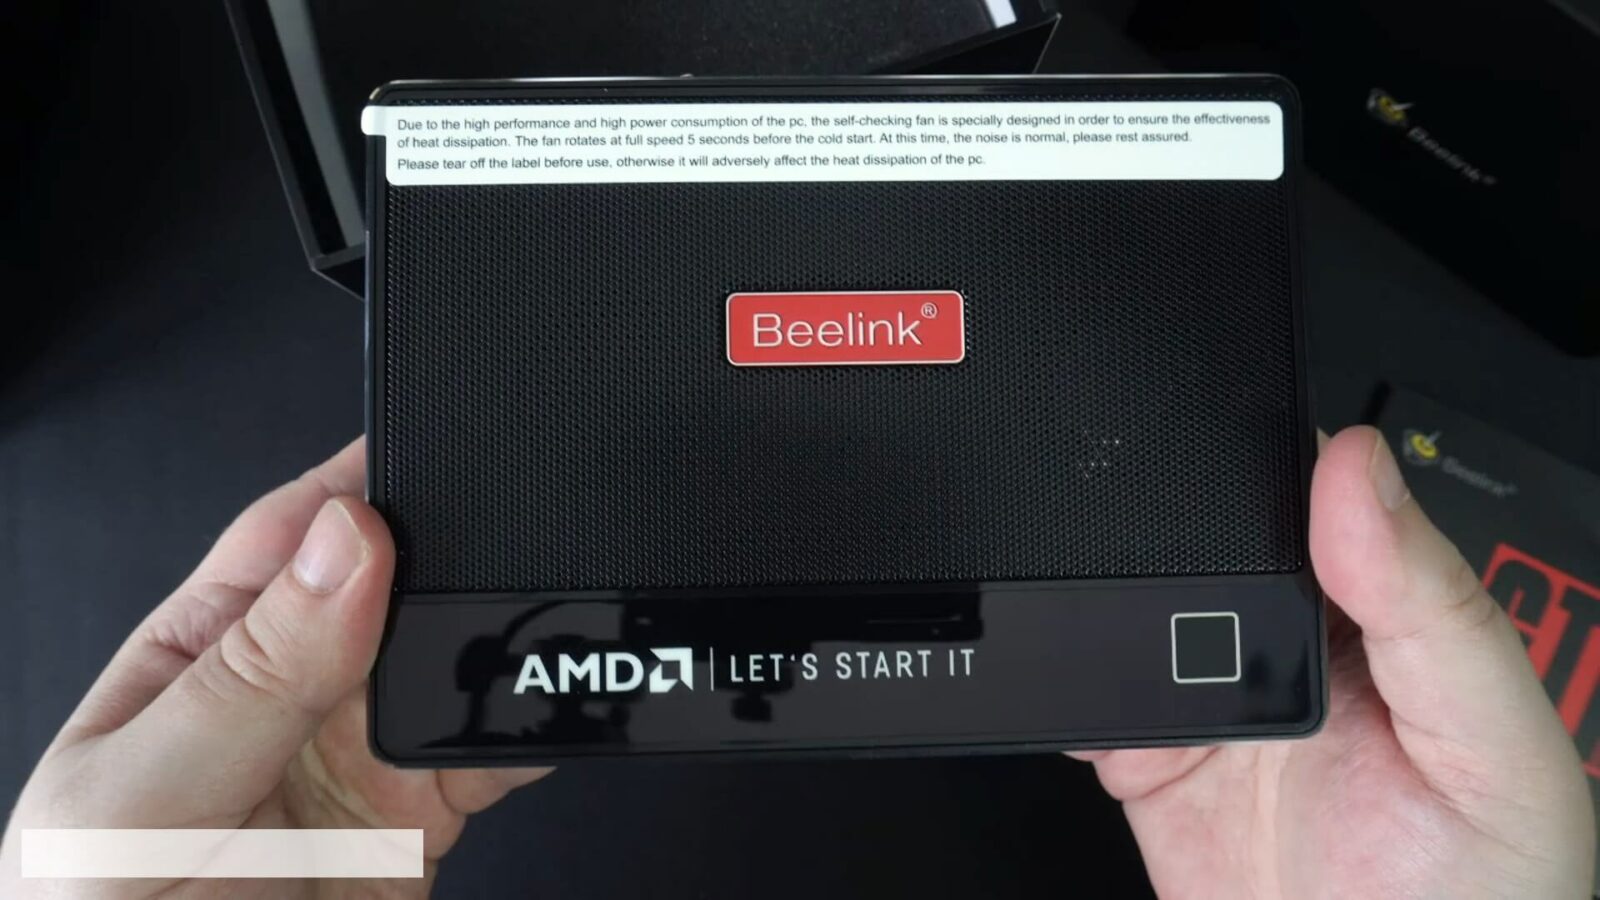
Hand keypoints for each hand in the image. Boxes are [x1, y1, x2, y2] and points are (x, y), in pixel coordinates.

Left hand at [1, 438, 548, 897]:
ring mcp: (361, 754)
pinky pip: (496, 751)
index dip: (363, 490)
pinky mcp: (423, 818)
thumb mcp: (146, 801)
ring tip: (542, 633)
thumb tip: (343, 545)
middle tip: (508, 558)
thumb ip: (248, 677)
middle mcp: (290, 691)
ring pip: (456, 663)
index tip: (433, 465)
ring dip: (504, 643)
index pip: (290, 535)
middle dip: (454, 562)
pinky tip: (558, 708)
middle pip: (395, 587)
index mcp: (200, 653)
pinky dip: (540, 727)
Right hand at [1074, 426, 1592, 897]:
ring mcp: (1215, 708)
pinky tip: (1081, 690)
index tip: (1236, 434)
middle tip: (1162, 552)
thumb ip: (1434, 609)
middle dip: (1167, 531)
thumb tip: (1360, 472)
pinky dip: (1063, 688)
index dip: (1275, 458)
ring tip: (1120, 624)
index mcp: (1387, 619)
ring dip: (1108, 606)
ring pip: (1134, 616)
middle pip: (1205, 548)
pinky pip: (1087, 704)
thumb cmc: (1481, 898)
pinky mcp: (1150, 765)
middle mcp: (1295, 652)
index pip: (1319, 501)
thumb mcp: (1493, 747)